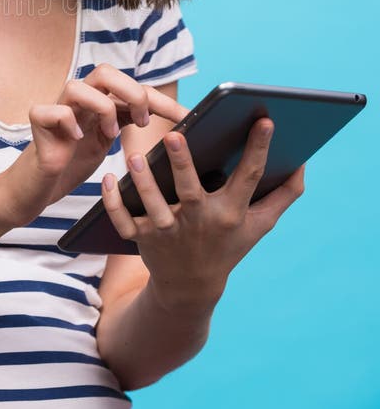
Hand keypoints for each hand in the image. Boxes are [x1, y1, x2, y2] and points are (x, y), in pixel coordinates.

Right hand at [0, 64, 186, 228]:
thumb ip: (126, 122)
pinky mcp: (38, 126)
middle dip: (132, 91)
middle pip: (106, 72)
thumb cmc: (70, 163)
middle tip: (143, 121)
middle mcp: (78, 101)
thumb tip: (165, 121)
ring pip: (77, 85)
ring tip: (109, 134)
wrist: (34, 190)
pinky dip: (66, 121)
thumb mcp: (106, 142)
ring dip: (101, 108)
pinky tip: (76, 139)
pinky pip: (50, 110)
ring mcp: (57, 111)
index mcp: (97, 102)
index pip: (133, 89)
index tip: (187, 117)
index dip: (162, 101)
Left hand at [102, 118, 305, 314]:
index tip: (264, 120)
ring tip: (134, 157)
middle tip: (173, 136)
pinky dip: (113, 203)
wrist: (191, 288)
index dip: (258, 149)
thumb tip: (303, 163)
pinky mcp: (141, 239)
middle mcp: (199, 221)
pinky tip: (106, 180)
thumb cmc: (227, 245)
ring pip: (153, 206)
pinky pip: (123, 221)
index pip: (248, 177)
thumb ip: (283, 195)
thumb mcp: (259, 225)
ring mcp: (168, 232)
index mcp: (230, 213)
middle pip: (191, 191)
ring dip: (142, 182)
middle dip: (183, 164)